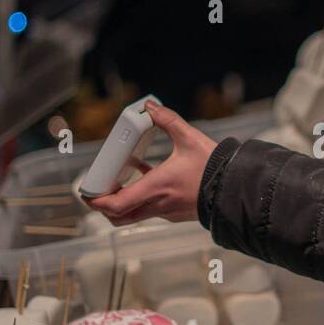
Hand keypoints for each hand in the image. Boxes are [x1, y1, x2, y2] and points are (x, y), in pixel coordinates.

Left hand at [83, 102, 217, 224]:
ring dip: (123, 202)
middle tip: (97, 193)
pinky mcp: (175, 212)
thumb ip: (168, 120)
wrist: (236, 188)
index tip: (87, 194)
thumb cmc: (214, 168)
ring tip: (119, 182)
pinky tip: (147, 175)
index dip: (97, 201)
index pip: (116, 204)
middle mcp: (158, 204)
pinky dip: (141, 197)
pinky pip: (150, 209)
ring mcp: (166, 212)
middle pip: (119, 217)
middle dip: (104, 207)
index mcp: (156, 188)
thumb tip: (151, 107)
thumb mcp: (190, 139)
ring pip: (134, 215)